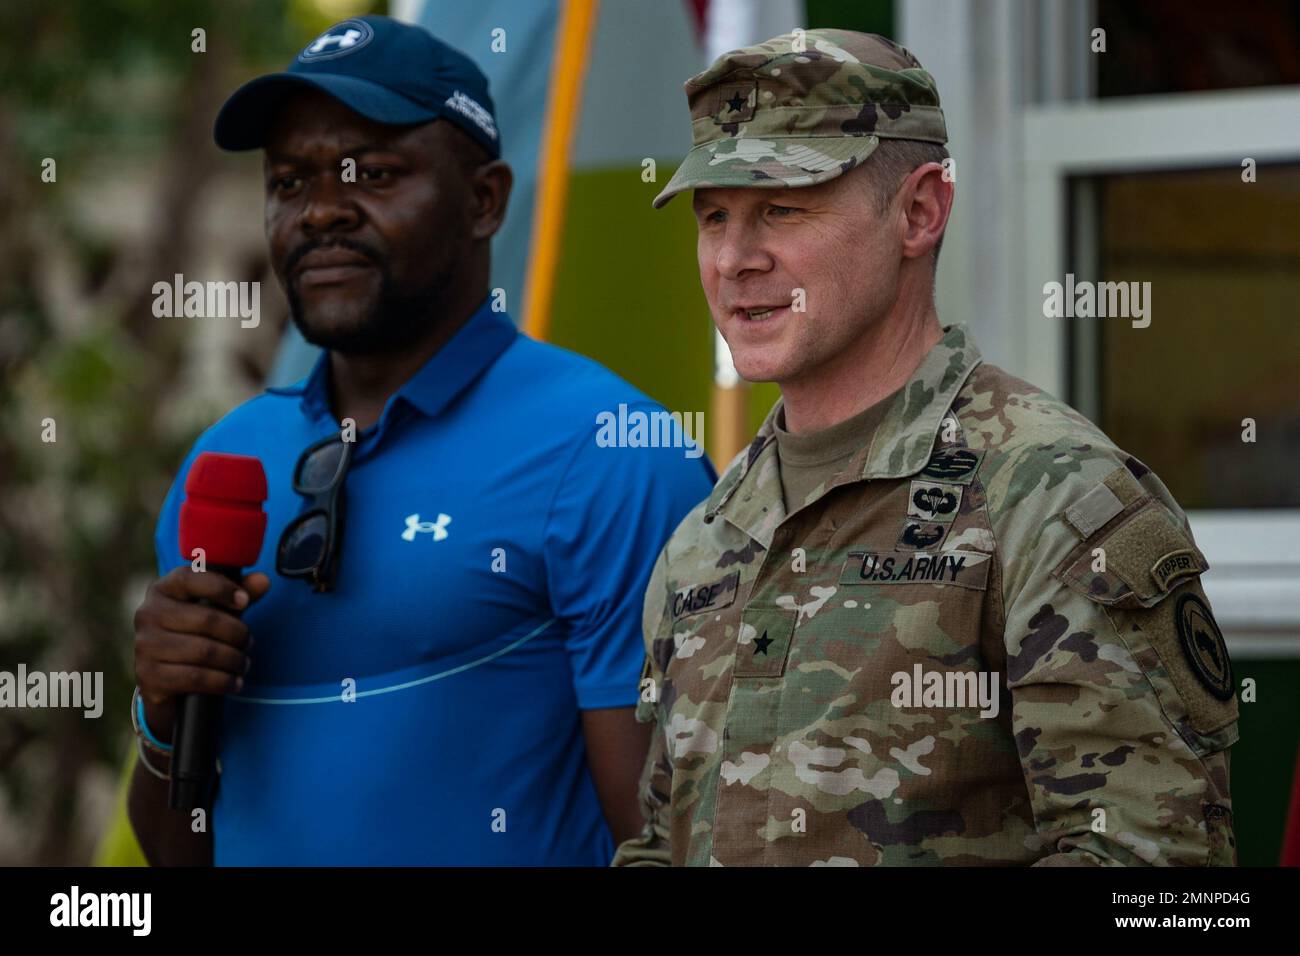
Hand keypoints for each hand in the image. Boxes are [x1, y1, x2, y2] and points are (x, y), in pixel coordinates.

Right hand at [132, 569, 270, 741]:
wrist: (164, 679)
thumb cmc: (193, 633)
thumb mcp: (215, 609)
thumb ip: (239, 593)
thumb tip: (263, 581)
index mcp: (162, 590)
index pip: (189, 578)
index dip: (221, 587)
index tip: (244, 601)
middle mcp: (147, 614)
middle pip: (207, 619)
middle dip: (238, 633)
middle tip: (249, 643)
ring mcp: (145, 646)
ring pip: (205, 651)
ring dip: (234, 660)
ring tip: (244, 663)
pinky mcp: (148, 677)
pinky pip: (196, 678)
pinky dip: (223, 681)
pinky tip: (234, 682)